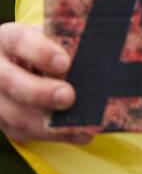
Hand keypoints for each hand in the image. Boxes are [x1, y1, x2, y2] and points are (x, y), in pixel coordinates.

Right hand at [0, 21, 92, 144]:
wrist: (20, 64)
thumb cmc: (44, 46)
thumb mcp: (49, 37)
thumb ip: (65, 42)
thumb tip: (99, 52)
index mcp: (6, 39)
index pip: (19, 41)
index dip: (41, 52)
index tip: (65, 63)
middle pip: (10, 82)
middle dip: (40, 92)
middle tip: (68, 97)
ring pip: (14, 114)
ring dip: (47, 123)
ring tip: (80, 123)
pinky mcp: (3, 121)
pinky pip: (25, 133)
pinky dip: (55, 135)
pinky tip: (80, 134)